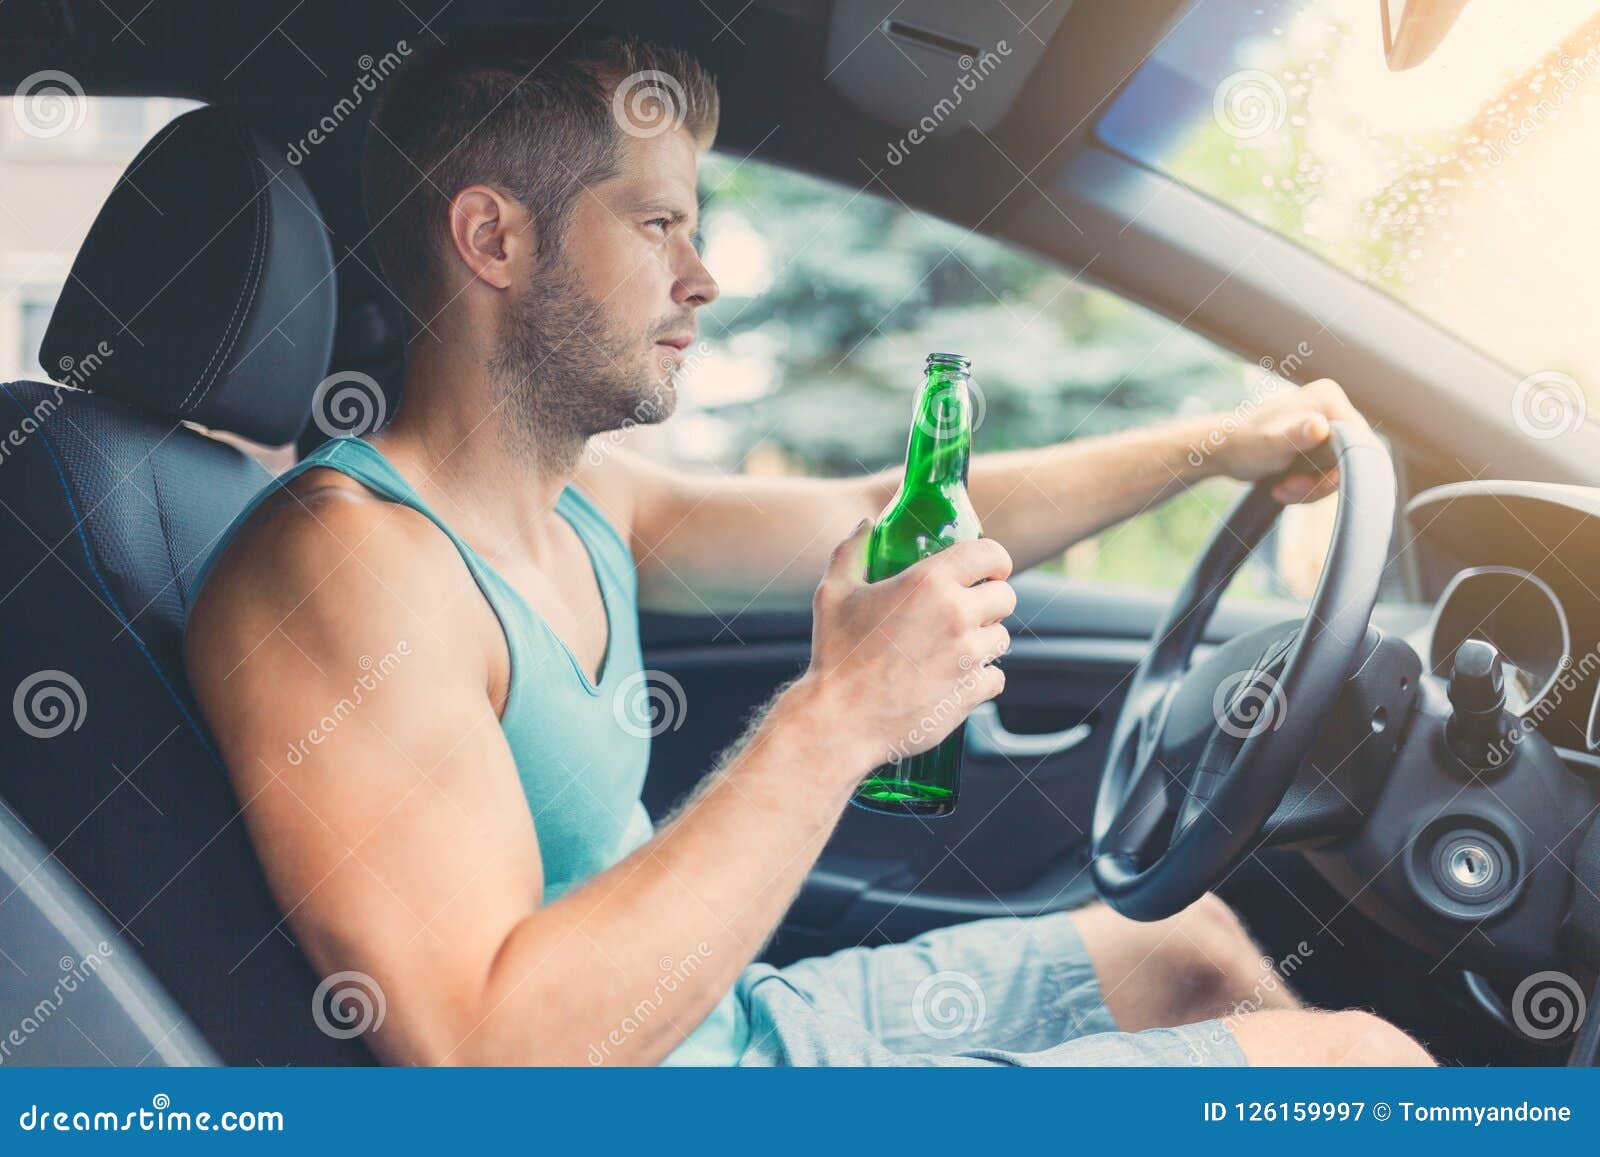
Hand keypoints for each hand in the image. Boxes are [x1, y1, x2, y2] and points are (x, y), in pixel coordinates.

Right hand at [801, 519, 1015, 776]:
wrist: (839, 721)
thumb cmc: (834, 655)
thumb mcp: (832, 593)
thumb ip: (851, 551)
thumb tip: (865, 525)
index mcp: (929, 581)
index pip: (991, 554)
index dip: (994, 560)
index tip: (987, 570)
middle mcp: (957, 615)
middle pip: (1006, 597)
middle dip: (991, 601)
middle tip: (969, 610)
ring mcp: (967, 657)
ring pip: (1001, 639)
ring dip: (984, 640)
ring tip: (956, 647)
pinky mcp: (970, 693)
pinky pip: (995, 678)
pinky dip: (980, 679)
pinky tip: (955, 678)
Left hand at [1208, 379, 1365, 504]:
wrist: (1223, 452)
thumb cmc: (1241, 444)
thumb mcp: (1270, 443)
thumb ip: (1295, 436)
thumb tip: (1320, 427)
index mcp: (1328, 398)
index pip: (1358, 440)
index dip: (1340, 469)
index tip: (1309, 482)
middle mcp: (1333, 409)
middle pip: (1350, 458)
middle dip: (1320, 483)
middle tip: (1288, 488)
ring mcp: (1328, 427)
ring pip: (1339, 471)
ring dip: (1311, 489)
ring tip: (1281, 490)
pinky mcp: (1322, 445)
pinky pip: (1328, 475)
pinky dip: (1307, 488)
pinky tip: (1283, 488)